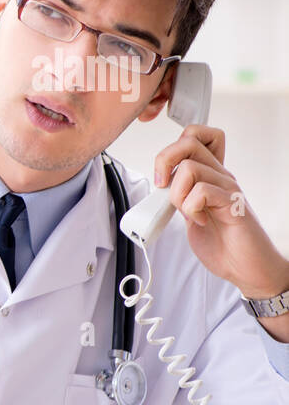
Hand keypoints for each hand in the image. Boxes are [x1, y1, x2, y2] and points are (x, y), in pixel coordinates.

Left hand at [155, 124, 288, 299]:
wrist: (245, 268)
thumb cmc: (221, 243)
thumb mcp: (190, 215)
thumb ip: (179, 197)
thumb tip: (159, 187)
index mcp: (209, 175)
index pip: (195, 136)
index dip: (171, 147)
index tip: (162, 176)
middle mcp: (220, 175)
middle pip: (188, 141)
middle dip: (164, 162)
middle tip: (163, 188)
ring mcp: (228, 188)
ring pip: (189, 168)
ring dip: (177, 194)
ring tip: (187, 212)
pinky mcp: (233, 203)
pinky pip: (202, 191)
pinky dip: (191, 208)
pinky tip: (199, 221)